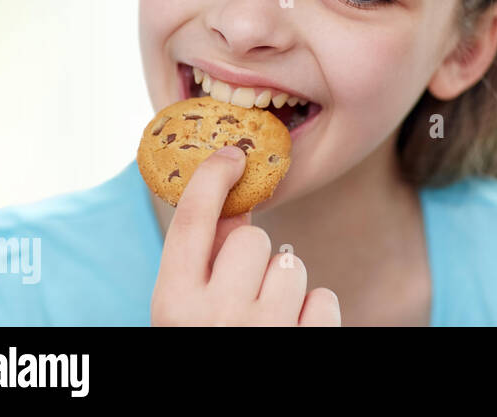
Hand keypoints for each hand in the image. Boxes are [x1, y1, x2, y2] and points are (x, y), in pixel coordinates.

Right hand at [150, 145, 340, 325]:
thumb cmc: (208, 338)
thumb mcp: (186, 311)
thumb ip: (202, 264)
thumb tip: (232, 205)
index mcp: (173, 305)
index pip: (191, 220)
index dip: (211, 178)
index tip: (232, 154)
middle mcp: (215, 317)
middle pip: (252, 238)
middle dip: (255, 255)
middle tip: (246, 293)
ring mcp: (263, 330)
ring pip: (291, 265)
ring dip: (285, 287)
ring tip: (267, 321)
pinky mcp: (305, 341)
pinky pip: (323, 298)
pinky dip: (313, 313)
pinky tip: (291, 331)